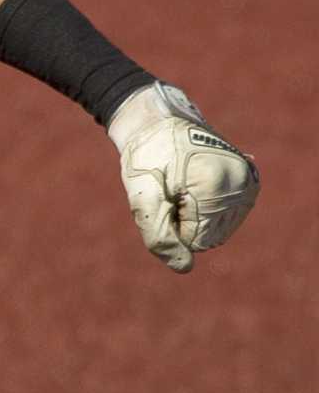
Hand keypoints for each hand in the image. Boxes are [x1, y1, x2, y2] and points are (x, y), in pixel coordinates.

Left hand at [106, 82, 258, 272]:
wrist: (154, 124)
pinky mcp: (249, 178)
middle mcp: (242, 182)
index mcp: (218, 186)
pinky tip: (196, 182)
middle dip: (185, 219)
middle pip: (212, 234)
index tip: (165, 194)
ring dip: (196, 213)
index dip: (172, 222)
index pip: (197, 239)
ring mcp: (248, 179)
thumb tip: (185, 268)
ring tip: (183, 184)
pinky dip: (208, 206)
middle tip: (172, 189)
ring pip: (220, 226)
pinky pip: (228, 213)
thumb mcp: (142, 200)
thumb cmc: (145, 161)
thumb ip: (160, 237)